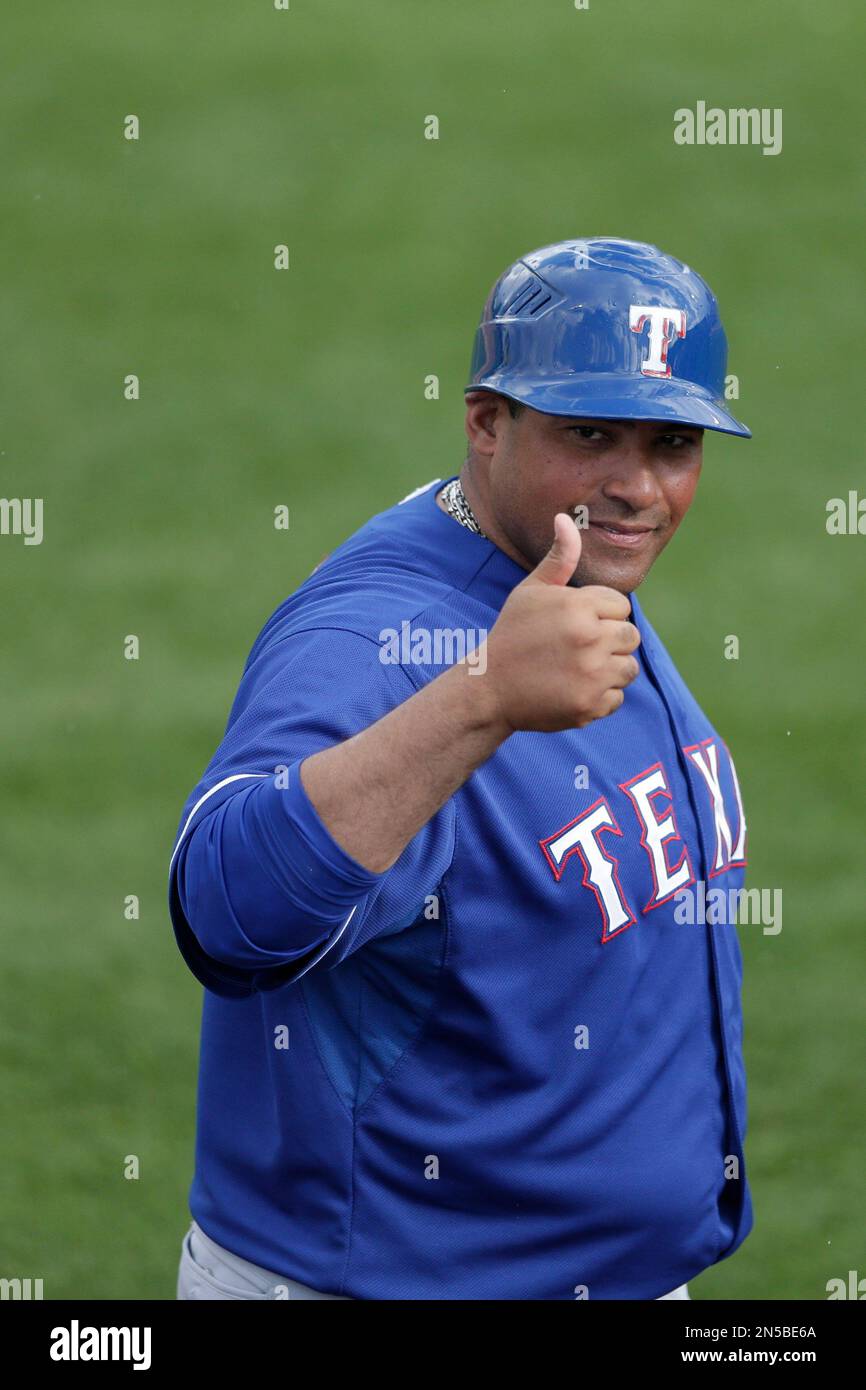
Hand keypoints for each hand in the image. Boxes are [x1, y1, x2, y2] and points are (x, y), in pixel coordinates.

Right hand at [480, 513, 640, 733]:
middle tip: (577, 649)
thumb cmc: (512, 634)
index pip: (621, 607)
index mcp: (578, 607)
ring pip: (628, 669)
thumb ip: (559, 558)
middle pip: (630, 636)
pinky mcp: (589, 706)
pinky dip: (600, 697)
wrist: (488, 689)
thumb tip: (566, 518)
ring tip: (577, 669)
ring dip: (609, 670)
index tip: (575, 625)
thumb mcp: (531, 591)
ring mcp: (591, 675)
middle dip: (610, 641)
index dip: (601, 614)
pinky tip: (573, 690)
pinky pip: (617, 698)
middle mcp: (589, 639)